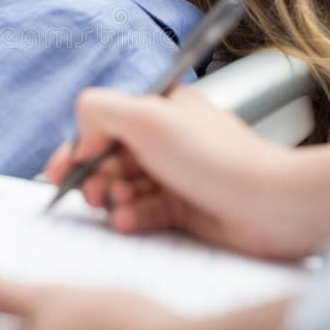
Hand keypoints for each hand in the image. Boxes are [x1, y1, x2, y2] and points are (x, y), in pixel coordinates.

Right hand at [46, 85, 301, 258]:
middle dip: (94, 176)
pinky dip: (131, 217)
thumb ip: (98, 110)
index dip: (78, 148)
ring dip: (112, 198)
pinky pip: (143, 212)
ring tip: (117, 207)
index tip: (59, 171)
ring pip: (123, 188)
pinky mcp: (184, 209)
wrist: (270, 205)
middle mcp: (168, 138)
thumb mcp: (146, 117)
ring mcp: (176, 174)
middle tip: (92, 192)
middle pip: (109, 158)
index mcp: (160, 108)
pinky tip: (129, 221)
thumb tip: (80, 134)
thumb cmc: (216, 158)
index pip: (104, 123)